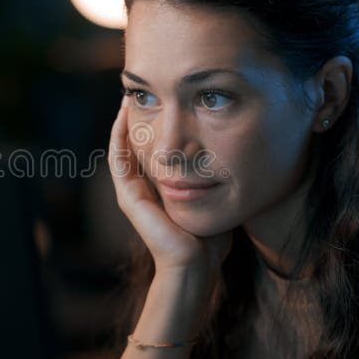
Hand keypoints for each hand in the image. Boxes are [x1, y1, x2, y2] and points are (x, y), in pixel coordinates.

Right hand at [107, 95, 233, 280]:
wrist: (195, 267)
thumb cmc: (210, 241)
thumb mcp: (214, 201)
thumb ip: (218, 182)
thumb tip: (239, 159)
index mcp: (158, 190)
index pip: (151, 151)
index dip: (154, 125)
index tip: (164, 101)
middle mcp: (141, 189)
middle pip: (134, 145)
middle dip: (138, 118)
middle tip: (142, 90)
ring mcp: (131, 193)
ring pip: (122, 147)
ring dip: (124, 121)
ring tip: (129, 94)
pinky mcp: (128, 197)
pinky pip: (119, 158)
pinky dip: (119, 135)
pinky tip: (125, 113)